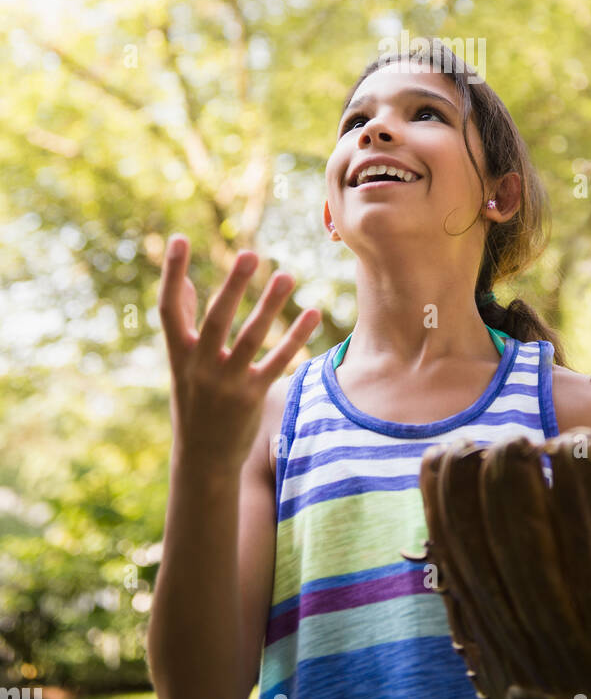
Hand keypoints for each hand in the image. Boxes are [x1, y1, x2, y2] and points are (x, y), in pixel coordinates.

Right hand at [157, 233, 320, 474]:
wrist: (202, 459)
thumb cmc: (193, 400)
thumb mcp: (181, 364)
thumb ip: (184, 322)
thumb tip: (185, 280)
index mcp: (178, 354)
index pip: (169, 308)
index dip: (172, 274)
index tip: (178, 239)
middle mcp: (200, 367)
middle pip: (216, 319)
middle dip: (232, 286)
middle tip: (249, 253)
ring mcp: (227, 383)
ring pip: (251, 338)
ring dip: (270, 306)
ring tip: (287, 275)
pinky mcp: (253, 397)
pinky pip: (278, 362)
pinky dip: (295, 338)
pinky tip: (313, 313)